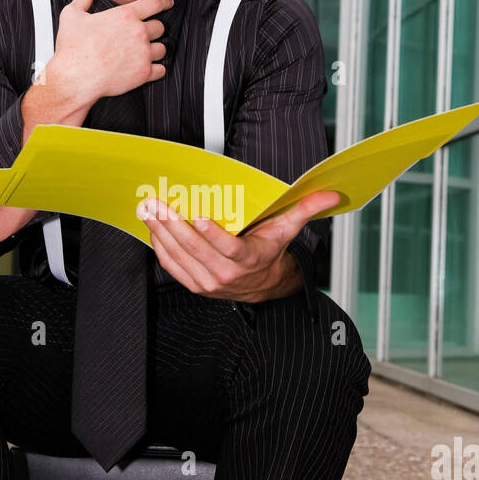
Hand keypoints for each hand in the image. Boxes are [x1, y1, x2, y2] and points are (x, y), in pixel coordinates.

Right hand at [52, 0, 171, 105]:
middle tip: (143, 35)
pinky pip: (161, 70)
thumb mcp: (71, 16)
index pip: (155, 2)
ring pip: (162, 49)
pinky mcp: (144, 73)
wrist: (76, 77)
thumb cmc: (73, 48)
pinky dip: (156, 70)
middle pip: (160, 27)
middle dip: (153, 30)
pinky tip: (147, 68)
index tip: (167, 2)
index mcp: (125, 15)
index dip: (164, 1)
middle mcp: (139, 32)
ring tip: (143, 53)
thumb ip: (81, 0)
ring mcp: (143, 53)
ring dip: (155, 50)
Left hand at [137, 188, 340, 301]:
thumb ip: (306, 209)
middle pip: (195, 250)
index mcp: (248, 260)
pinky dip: (159, 246)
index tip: (198, 218)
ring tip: (149, 211)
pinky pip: (172, 265)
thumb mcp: (288, 229)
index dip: (212, 235)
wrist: (262, 284)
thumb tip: (330, 195)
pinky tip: (152, 227)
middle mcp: (225, 275)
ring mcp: (207, 282)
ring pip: (179, 257)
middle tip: (157, 204)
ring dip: (160, 233)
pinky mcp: (193, 283)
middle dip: (172, 225)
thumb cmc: (270, 252)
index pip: (229, 249)